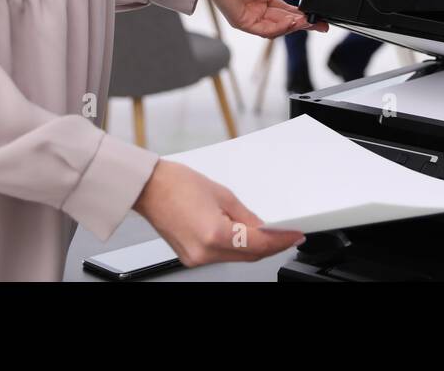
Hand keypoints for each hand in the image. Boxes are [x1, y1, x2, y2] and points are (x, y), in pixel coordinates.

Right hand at [134, 160, 305, 266]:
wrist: (150, 189)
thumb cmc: (177, 184)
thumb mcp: (223, 194)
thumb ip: (247, 216)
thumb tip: (264, 228)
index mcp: (215, 235)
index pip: (259, 244)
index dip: (280, 240)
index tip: (294, 235)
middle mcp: (205, 252)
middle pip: (249, 256)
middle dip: (270, 245)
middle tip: (285, 233)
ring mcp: (196, 258)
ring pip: (236, 258)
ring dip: (252, 246)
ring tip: (263, 231)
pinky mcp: (191, 258)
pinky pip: (221, 256)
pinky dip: (234, 247)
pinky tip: (240, 234)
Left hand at [201, 0, 327, 38]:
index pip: (287, 11)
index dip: (304, 15)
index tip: (320, 17)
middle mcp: (257, 10)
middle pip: (284, 22)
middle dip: (303, 24)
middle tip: (321, 24)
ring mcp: (250, 18)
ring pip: (276, 29)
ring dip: (293, 26)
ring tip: (307, 21)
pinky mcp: (242, 22)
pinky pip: (264, 30)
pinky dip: (280, 27)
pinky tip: (291, 21)